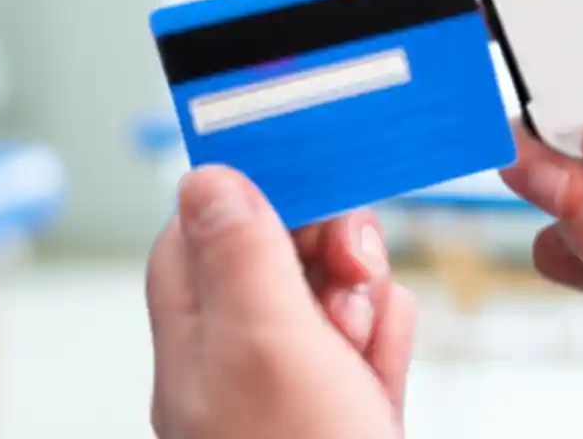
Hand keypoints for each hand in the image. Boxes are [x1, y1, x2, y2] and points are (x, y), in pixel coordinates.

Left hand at [146, 166, 417, 438]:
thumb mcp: (265, 344)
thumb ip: (237, 255)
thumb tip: (206, 177)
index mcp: (196, 335)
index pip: (205, 227)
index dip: (256, 196)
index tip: (310, 182)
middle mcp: (234, 357)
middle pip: (278, 253)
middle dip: (329, 249)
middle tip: (352, 270)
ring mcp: (290, 383)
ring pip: (330, 295)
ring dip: (363, 299)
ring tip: (362, 342)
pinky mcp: (343, 405)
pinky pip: (369, 344)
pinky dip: (386, 340)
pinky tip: (384, 362)